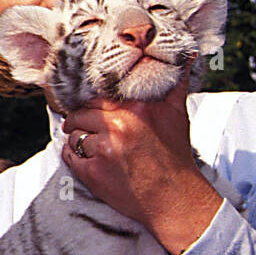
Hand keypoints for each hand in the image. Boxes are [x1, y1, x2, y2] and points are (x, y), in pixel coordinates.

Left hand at [62, 68, 221, 254]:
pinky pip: (69, 156)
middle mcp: (118, 126)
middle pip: (80, 114)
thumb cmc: (175, 156)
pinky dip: (74, 157)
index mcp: (136, 108)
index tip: (91, 109)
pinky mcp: (92, 171)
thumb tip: (186, 56)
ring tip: (95, 148)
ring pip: (73, 135)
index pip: (97, 97)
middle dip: (80, 121)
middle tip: (84, 126)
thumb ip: (175, 84)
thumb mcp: (177, 114)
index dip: (91, 104)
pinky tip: (90, 161)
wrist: (175, 198)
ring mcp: (103, 149)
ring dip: (79, 140)